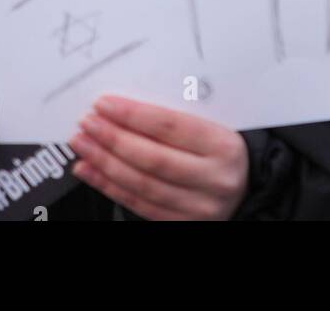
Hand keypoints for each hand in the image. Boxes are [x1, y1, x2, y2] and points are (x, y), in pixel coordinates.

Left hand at [70, 95, 248, 220]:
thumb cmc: (222, 149)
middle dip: (112, 139)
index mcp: (224, 145)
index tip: (104, 104)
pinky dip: (110, 187)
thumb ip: (177, 117)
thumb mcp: (213, 125)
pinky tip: (91, 170)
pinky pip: (139, 205)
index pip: (170, 127)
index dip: (132, 115)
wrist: (247, 187)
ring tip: (82, 144)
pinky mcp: (183, 224)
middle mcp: (214, 179)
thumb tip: (123, 106)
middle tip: (87, 123)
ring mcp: (199, 207)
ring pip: (142, 184)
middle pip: (152, 158)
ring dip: (104, 163)